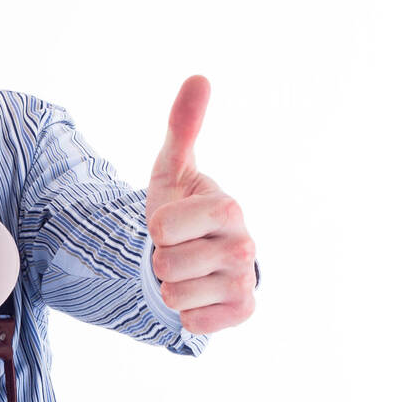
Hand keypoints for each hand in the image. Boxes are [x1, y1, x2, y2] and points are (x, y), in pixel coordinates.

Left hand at [146, 76, 256, 333]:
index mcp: (228, 208)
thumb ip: (182, 127)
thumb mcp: (173, 169)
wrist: (197, 255)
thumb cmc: (181, 209)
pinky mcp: (242, 312)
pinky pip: (194, 324)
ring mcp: (245, 281)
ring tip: (184, 271)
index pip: (164, 227)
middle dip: (159, 259)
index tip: (167, 222)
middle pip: (167, 265)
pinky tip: (198, 296)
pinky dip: (186, 314)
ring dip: (169, 287)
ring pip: (175, 297)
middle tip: (175, 250)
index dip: (155, 227)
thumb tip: (199, 77)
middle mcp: (245, 246)